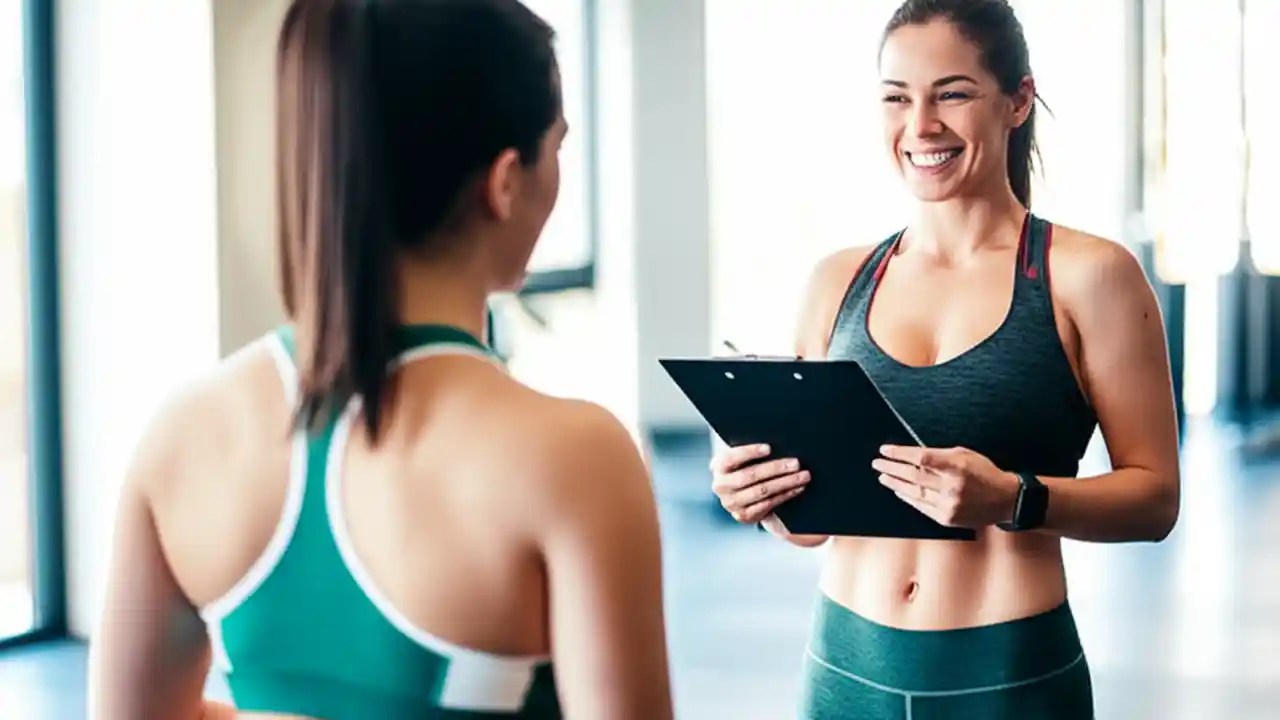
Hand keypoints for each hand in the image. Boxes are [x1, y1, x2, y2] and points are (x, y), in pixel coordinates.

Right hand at [710, 443, 810, 524]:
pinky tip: (798, 488)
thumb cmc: (747, 467)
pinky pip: (767, 504)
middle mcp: (721, 486)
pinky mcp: (744, 516)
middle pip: (750, 475)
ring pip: (761, 491)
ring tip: (803, 476)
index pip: (732, 458)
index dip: (750, 452)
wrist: (741, 495)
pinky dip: (785, 495)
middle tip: (796, 463)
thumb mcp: (743, 458)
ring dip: (785, 483)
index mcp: (719, 466)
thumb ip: (752, 451)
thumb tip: (780, 440)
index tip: (769, 448)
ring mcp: (732, 503)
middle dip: (775, 468)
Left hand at [872, 445, 1018, 528]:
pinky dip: (908, 498)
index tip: (885, 450)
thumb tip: (913, 455)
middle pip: (913, 475)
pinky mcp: (947, 518)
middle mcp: (951, 486)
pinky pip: (921, 506)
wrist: (1005, 500)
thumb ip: (940, 455)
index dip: (900, 453)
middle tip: (877, 463)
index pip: (920, 457)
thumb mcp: (965, 455)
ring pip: (914, 492)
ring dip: (895, 484)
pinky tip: (899, 491)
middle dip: (891, 468)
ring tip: (883, 477)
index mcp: (956, 466)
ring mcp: (949, 504)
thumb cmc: (985, 473)